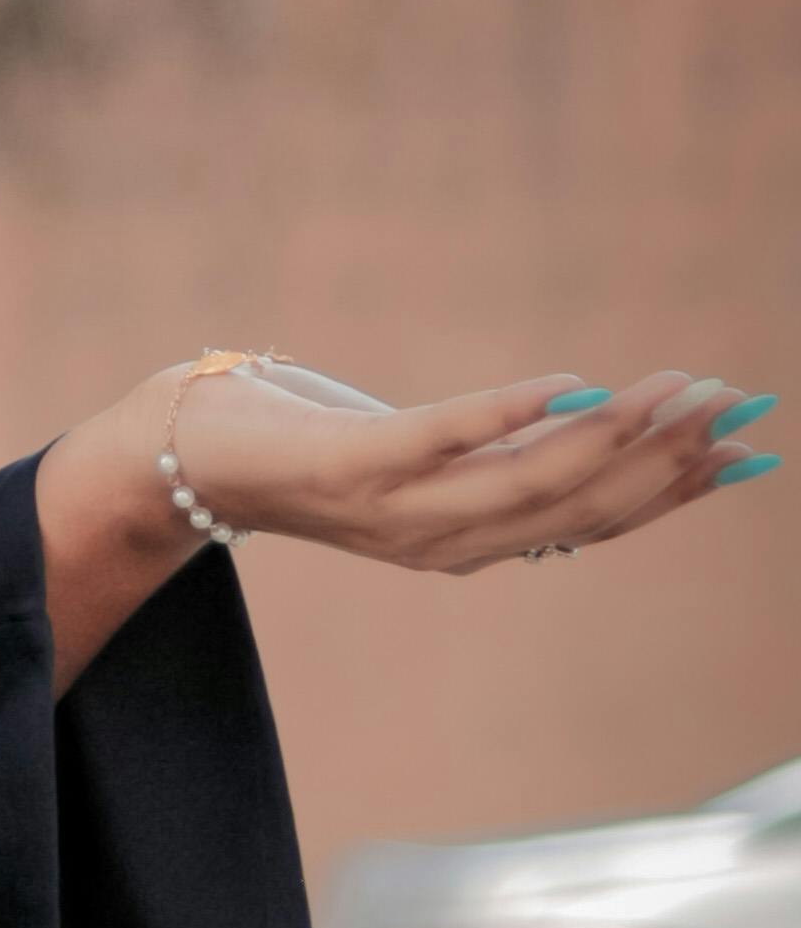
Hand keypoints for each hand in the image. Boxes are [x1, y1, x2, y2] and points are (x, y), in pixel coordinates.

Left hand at [145, 350, 777, 577]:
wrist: (184, 461)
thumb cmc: (316, 444)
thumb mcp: (425, 458)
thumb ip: (504, 455)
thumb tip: (603, 419)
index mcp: (469, 547)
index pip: (593, 523)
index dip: (675, 490)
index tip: (748, 451)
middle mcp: (443, 543)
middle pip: (578, 504)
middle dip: (665, 457)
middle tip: (733, 405)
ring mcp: (397, 509)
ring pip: (530, 479)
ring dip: (614, 432)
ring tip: (678, 388)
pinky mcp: (352, 462)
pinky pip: (443, 439)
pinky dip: (510, 412)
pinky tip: (569, 380)